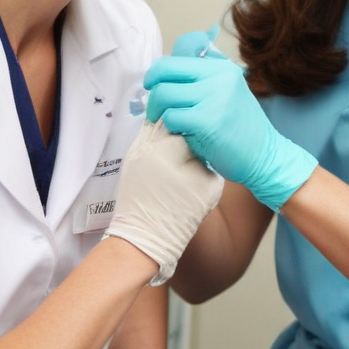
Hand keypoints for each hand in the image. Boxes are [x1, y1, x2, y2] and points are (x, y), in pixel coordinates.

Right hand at [104, 120, 223, 284]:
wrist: (145, 239)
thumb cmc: (136, 197)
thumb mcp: (135, 158)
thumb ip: (151, 131)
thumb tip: (165, 109)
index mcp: (160, 153)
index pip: (176, 122)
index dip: (172, 126)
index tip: (168, 131)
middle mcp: (184, 164)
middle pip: (192, 135)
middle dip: (185, 138)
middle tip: (173, 156)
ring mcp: (202, 178)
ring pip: (202, 152)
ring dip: (194, 155)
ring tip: (177, 176)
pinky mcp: (213, 191)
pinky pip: (209, 170)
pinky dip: (201, 173)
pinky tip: (187, 188)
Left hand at [144, 32, 317, 211]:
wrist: (264, 157)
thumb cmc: (238, 128)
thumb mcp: (226, 92)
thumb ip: (202, 77)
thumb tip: (165, 70)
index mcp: (222, 67)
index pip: (182, 47)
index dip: (161, 67)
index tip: (156, 82)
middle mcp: (219, 76)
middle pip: (165, 68)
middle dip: (152, 87)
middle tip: (154, 104)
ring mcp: (214, 97)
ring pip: (163, 93)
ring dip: (156, 110)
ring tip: (164, 121)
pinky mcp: (207, 121)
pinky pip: (171, 117)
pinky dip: (169, 127)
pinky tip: (180, 133)